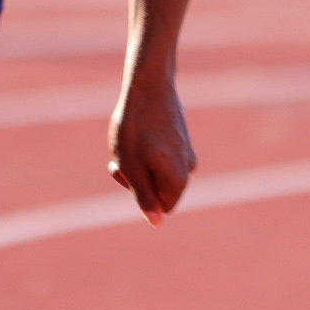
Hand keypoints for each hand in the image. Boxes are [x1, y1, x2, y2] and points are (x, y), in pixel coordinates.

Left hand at [108, 75, 196, 225]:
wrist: (148, 85)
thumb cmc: (135, 128)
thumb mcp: (132, 168)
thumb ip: (145, 197)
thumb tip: (157, 223)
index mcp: (179, 180)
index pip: (161, 207)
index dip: (140, 196)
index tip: (127, 175)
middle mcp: (189, 167)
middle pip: (160, 189)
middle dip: (138, 178)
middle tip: (120, 158)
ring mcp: (186, 151)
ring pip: (158, 170)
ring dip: (139, 163)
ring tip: (126, 143)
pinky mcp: (181, 137)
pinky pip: (162, 154)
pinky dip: (146, 150)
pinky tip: (136, 132)